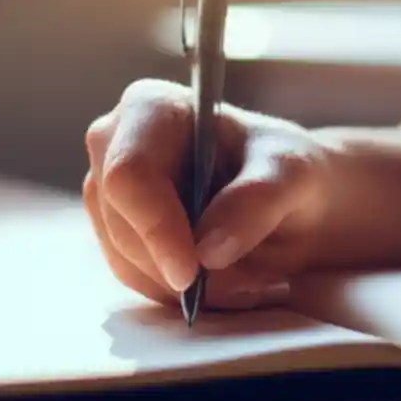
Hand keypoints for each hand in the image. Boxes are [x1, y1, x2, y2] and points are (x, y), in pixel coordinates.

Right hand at [83, 79, 330, 310]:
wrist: (289, 201)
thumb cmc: (287, 170)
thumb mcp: (292, 175)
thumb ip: (256, 201)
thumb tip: (208, 248)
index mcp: (152, 107)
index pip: (130, 172)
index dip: (155, 226)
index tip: (192, 272)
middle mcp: (116, 142)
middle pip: (120, 221)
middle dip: (179, 266)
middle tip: (247, 283)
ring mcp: (108, 189)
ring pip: (124, 258)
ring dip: (184, 286)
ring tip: (246, 281)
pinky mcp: (115, 230)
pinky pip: (133, 277)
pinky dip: (177, 293)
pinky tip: (222, 283)